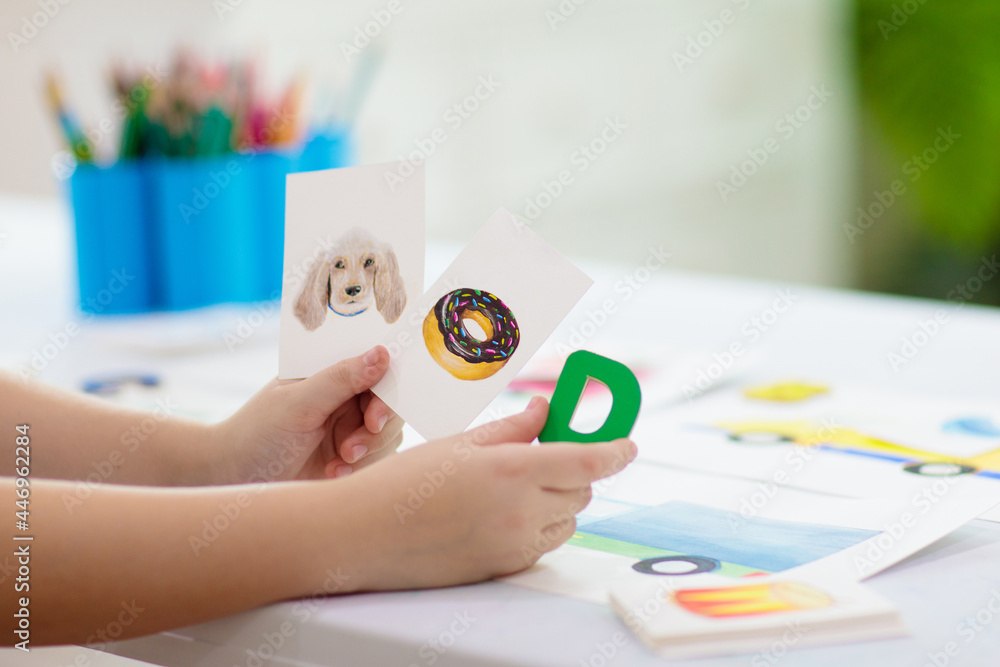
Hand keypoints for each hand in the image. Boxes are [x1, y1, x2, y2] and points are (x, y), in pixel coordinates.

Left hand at [214, 346, 404, 482]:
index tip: (376, 416)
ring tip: (339, 461)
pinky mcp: (352, 457)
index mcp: (331, 372)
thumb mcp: (298, 404)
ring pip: (389, 434)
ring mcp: (350, 427)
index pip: (376, 368)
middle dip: (377, 428)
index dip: (386, 390)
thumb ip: (340, 379)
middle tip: (353, 447)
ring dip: (369, 451)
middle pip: (390, 404)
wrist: (234, 478)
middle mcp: (345, 396)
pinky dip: (361, 469)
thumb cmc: (257, 433)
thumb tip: (383, 353)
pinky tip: (333, 473)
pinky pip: (378, 459)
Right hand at [338, 397, 637, 591]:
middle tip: (543, 452)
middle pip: (581, 491)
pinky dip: (537, 523)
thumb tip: (546, 412)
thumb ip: (513, 428)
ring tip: (512, 485)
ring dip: (557, 499)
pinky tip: (498, 511)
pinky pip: (542, 542)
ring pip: (565, 519)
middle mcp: (522, 512)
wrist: (364, 535)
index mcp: (512, 471)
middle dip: (573, 470)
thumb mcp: (461, 443)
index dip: (614, 451)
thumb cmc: (405, 482)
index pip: (587, 463)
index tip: (627, 444)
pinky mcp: (504, 567)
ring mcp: (515, 545)